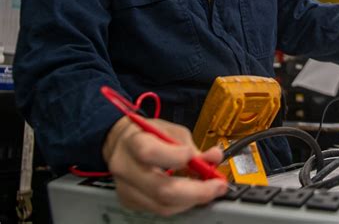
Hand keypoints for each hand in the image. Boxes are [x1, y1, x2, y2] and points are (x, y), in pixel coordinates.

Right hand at [103, 116, 226, 215]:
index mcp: (134, 141)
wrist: (122, 143)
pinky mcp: (130, 202)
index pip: (150, 153)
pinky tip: (190, 194)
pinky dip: (180, 203)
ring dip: (192, 200)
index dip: (176, 156)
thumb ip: (191, 146)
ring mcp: (127, 189)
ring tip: (208, 190)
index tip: (194, 155)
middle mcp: (126, 167)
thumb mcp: (170, 130)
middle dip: (196, 191)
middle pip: (161, 189)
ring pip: (163, 205)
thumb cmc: (147, 133)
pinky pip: (159, 209)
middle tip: (217, 186)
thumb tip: (214, 158)